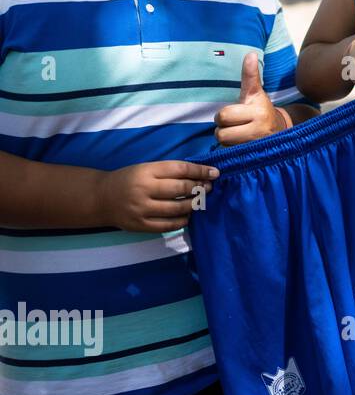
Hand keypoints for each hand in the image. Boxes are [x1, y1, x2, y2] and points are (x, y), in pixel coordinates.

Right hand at [96, 160, 217, 232]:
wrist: (100, 198)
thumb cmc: (129, 180)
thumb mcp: (145, 169)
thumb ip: (169, 172)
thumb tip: (201, 175)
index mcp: (145, 171)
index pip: (179, 169)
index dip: (200, 171)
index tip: (215, 173)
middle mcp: (143, 189)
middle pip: (181, 189)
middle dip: (199, 188)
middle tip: (208, 188)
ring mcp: (141, 209)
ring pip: (177, 208)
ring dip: (194, 204)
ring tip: (200, 201)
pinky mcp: (140, 225)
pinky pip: (168, 225)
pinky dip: (182, 220)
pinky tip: (188, 215)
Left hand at [214, 52, 288, 146]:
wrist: (281, 132)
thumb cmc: (262, 110)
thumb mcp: (255, 93)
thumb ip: (250, 75)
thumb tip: (250, 54)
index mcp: (258, 111)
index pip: (224, 116)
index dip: (223, 116)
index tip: (233, 115)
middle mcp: (259, 128)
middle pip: (221, 134)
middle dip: (223, 130)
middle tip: (234, 126)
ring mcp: (257, 144)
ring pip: (225, 145)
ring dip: (228, 142)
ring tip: (239, 136)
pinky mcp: (255, 156)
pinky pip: (231, 155)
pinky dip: (232, 151)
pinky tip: (242, 145)